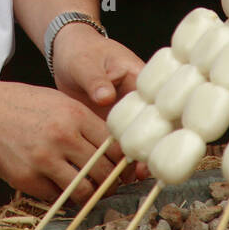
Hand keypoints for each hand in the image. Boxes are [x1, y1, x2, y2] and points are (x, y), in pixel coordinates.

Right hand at [0, 79, 128, 206]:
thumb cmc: (18, 103)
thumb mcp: (57, 101)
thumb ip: (84, 122)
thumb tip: (110, 146)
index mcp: (74, 114)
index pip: (113, 148)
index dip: (120, 162)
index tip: (120, 168)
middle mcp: (62, 136)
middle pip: (104, 172)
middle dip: (109, 182)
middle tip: (106, 183)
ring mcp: (44, 159)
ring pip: (84, 190)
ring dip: (88, 193)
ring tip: (83, 188)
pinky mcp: (27, 178)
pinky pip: (57, 196)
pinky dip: (62, 195)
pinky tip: (57, 184)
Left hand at [52, 25, 147, 181]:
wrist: (66, 54)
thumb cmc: (79, 51)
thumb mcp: (85, 63)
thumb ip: (95, 80)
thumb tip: (106, 97)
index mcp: (138, 77)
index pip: (159, 101)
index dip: (162, 125)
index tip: (158, 145)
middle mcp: (138, 98)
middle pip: (153, 125)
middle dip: (151, 149)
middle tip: (141, 169)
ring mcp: (127, 112)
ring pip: (138, 138)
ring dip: (137, 157)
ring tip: (129, 177)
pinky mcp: (114, 123)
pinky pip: (122, 142)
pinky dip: (120, 157)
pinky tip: (116, 172)